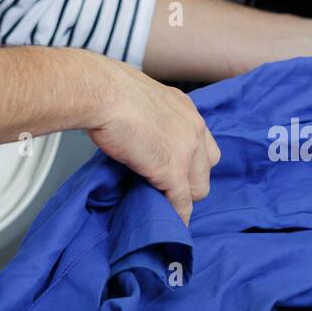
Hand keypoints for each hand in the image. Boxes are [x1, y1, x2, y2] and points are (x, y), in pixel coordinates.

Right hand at [82, 53, 221, 226]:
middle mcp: (194, 127)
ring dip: (183, 197)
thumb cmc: (108, 89)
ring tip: (166, 203)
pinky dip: (176, 214)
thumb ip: (148, 114)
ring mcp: (187, 151)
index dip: (190, 157)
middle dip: (190, 178)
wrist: (104, 94)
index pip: (202, 140)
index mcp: (185, 107)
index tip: (176, 164)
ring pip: (198, 187)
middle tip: (168, 184)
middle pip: (206, 166)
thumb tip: (134, 125)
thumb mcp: (139, 96)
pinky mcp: (173, 172)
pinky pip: (181, 202)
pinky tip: (169, 221)